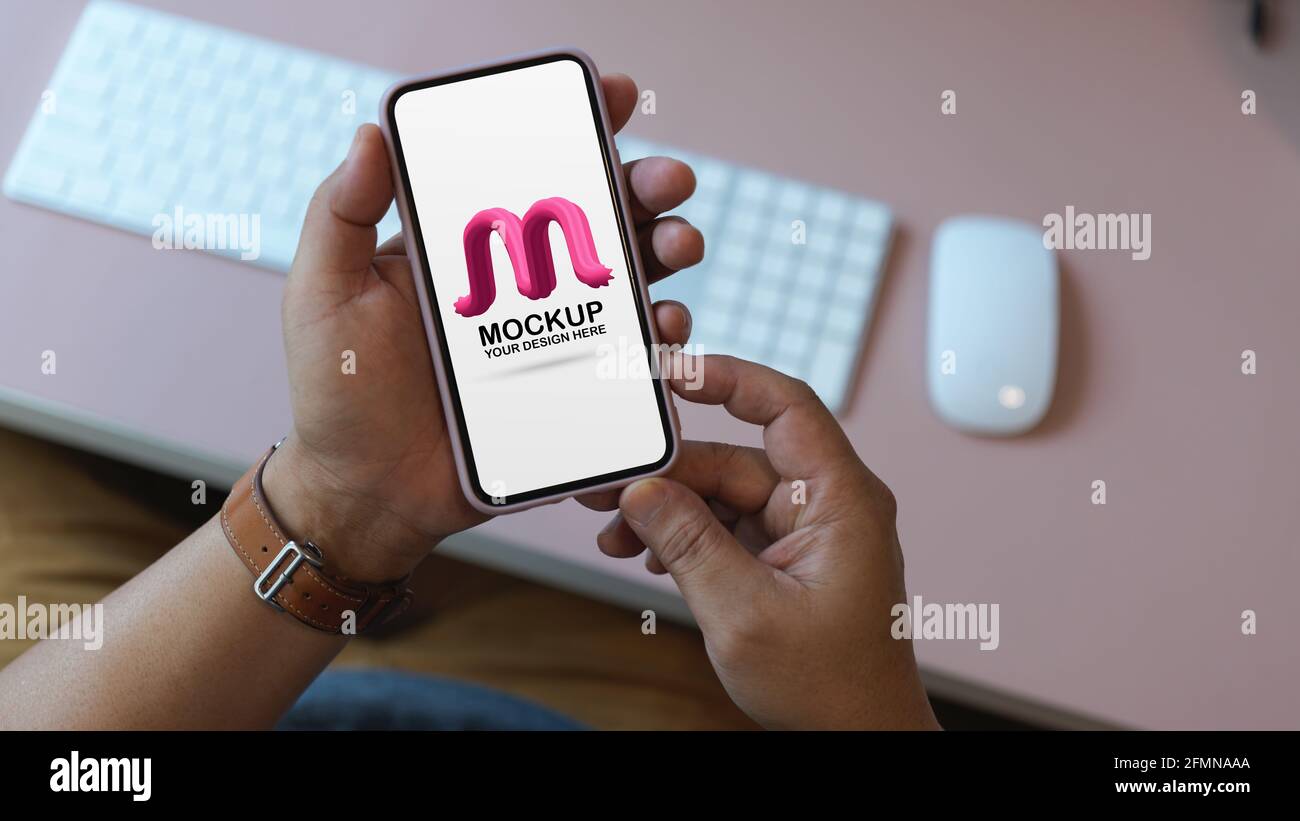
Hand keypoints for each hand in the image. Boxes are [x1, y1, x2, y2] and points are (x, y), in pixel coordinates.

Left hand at [265, 74, 703, 582]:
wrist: (366, 495)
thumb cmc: (337, 394)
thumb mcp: (324, 294)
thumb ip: (341, 213)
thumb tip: (371, 131)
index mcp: (466, 245)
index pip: (527, 169)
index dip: (577, 128)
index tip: (619, 96)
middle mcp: (518, 282)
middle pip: (598, 218)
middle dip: (645, 188)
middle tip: (669, 181)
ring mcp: (548, 336)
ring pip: (627, 279)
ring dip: (667, 251)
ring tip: (679, 246)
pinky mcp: (570, 391)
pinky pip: (628, 356)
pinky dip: (659, 336)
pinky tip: (665, 326)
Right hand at [579, 354, 939, 729]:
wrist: (855, 740)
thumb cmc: (827, 686)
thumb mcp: (744, 613)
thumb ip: (689, 543)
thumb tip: (642, 490)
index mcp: (840, 500)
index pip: (785, 405)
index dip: (726, 377)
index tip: (668, 371)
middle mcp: (826, 505)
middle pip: (735, 458)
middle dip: (668, 472)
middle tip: (606, 487)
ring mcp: (805, 533)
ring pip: (724, 495)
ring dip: (668, 511)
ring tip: (615, 535)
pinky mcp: (787, 559)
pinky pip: (728, 527)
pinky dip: (686, 537)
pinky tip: (648, 557)